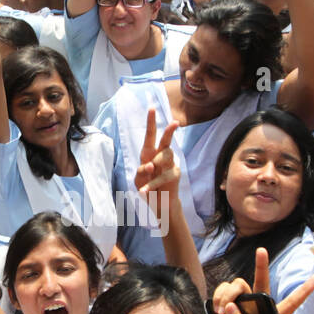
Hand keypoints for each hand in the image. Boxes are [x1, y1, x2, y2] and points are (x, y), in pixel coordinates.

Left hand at [133, 108, 179, 225]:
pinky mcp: (175, 175)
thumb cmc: (147, 188)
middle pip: (166, 141)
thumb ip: (141, 172)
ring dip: (155, 162)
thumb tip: (150, 165)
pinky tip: (143, 191)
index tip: (152, 108)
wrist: (159, 205)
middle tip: (175, 123)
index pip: (151, 136)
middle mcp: (161, 156)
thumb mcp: (138, 180)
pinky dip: (152, 183)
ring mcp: (170, 165)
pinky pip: (164, 175)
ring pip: (166, 156)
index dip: (151, 122)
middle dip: (169, 131)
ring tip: (149, 170)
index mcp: (149, 154)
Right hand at [211, 247, 313, 313]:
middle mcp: (259, 304)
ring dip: (227, 296)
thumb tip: (231, 306)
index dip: (303, 291)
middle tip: (261, 250)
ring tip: (222, 313)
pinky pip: (223, 289)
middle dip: (261, 264)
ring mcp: (244, 300)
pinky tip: (217, 310)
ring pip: (237, 285)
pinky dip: (218, 298)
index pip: (291, 303)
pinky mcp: (229, 299)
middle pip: (261, 279)